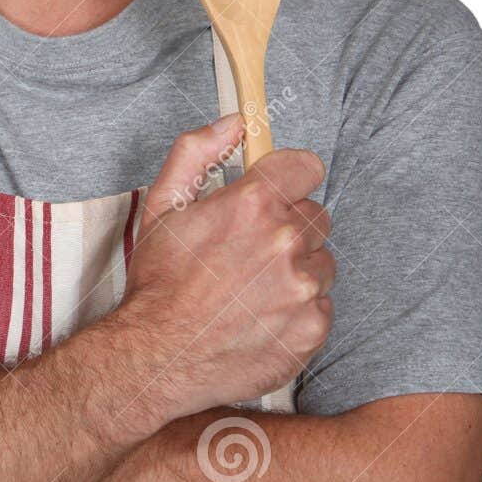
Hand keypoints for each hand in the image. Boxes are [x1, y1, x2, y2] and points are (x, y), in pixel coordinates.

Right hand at [116, 115, 333, 421]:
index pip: (307, 167)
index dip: (290, 179)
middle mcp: (285, 243)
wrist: (158, 358)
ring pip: (323, 263)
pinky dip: (299, 310)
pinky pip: (322, 305)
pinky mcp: (312, 328)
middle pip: (316, 217)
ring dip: (298, 271)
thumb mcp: (163, 206)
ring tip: (255, 289)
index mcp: (253, 205)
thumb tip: (234, 123)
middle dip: (290, 229)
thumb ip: (197, 153)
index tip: (279, 193)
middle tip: (251, 253)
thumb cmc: (159, 285)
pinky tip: (263, 317)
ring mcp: (303, 288)